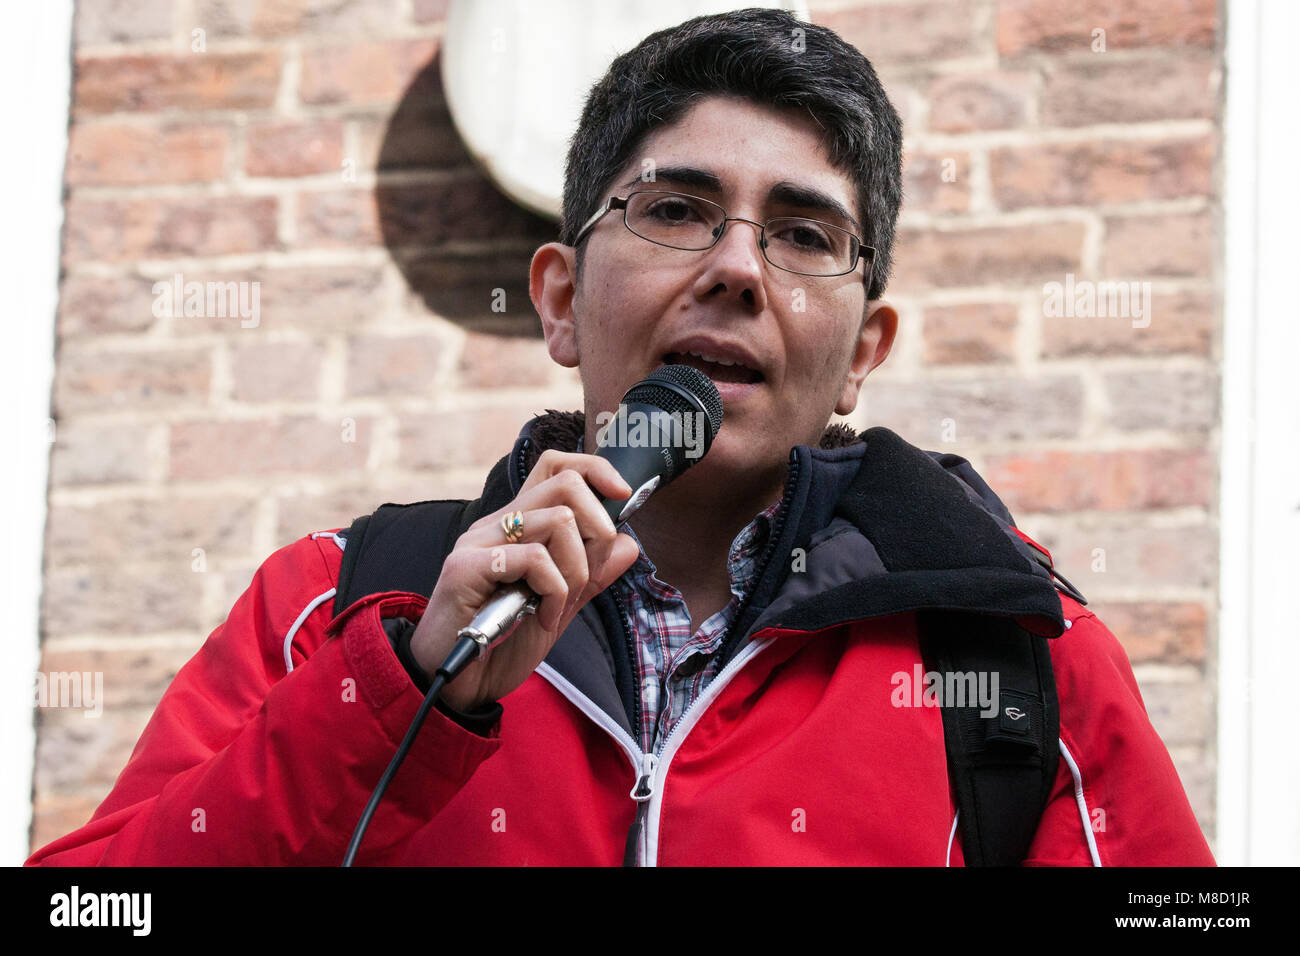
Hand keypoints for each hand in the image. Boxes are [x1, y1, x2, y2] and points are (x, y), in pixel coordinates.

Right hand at [409, 450, 641, 711]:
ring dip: (576, 571)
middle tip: (589, 572)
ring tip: (558, 606)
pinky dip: (554, 592)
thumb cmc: (500, 644)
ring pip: (559, 520)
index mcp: (518, 526)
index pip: (556, 466)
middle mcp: (497, 524)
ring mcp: (479, 542)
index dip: (595, 469)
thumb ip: (591, 575)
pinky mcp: (466, 567)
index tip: (623, 494)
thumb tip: (628, 544)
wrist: (458, 686)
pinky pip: (535, 560)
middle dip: (598, 527)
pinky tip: (541, 619)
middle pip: (564, 482)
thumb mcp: (559, 606)